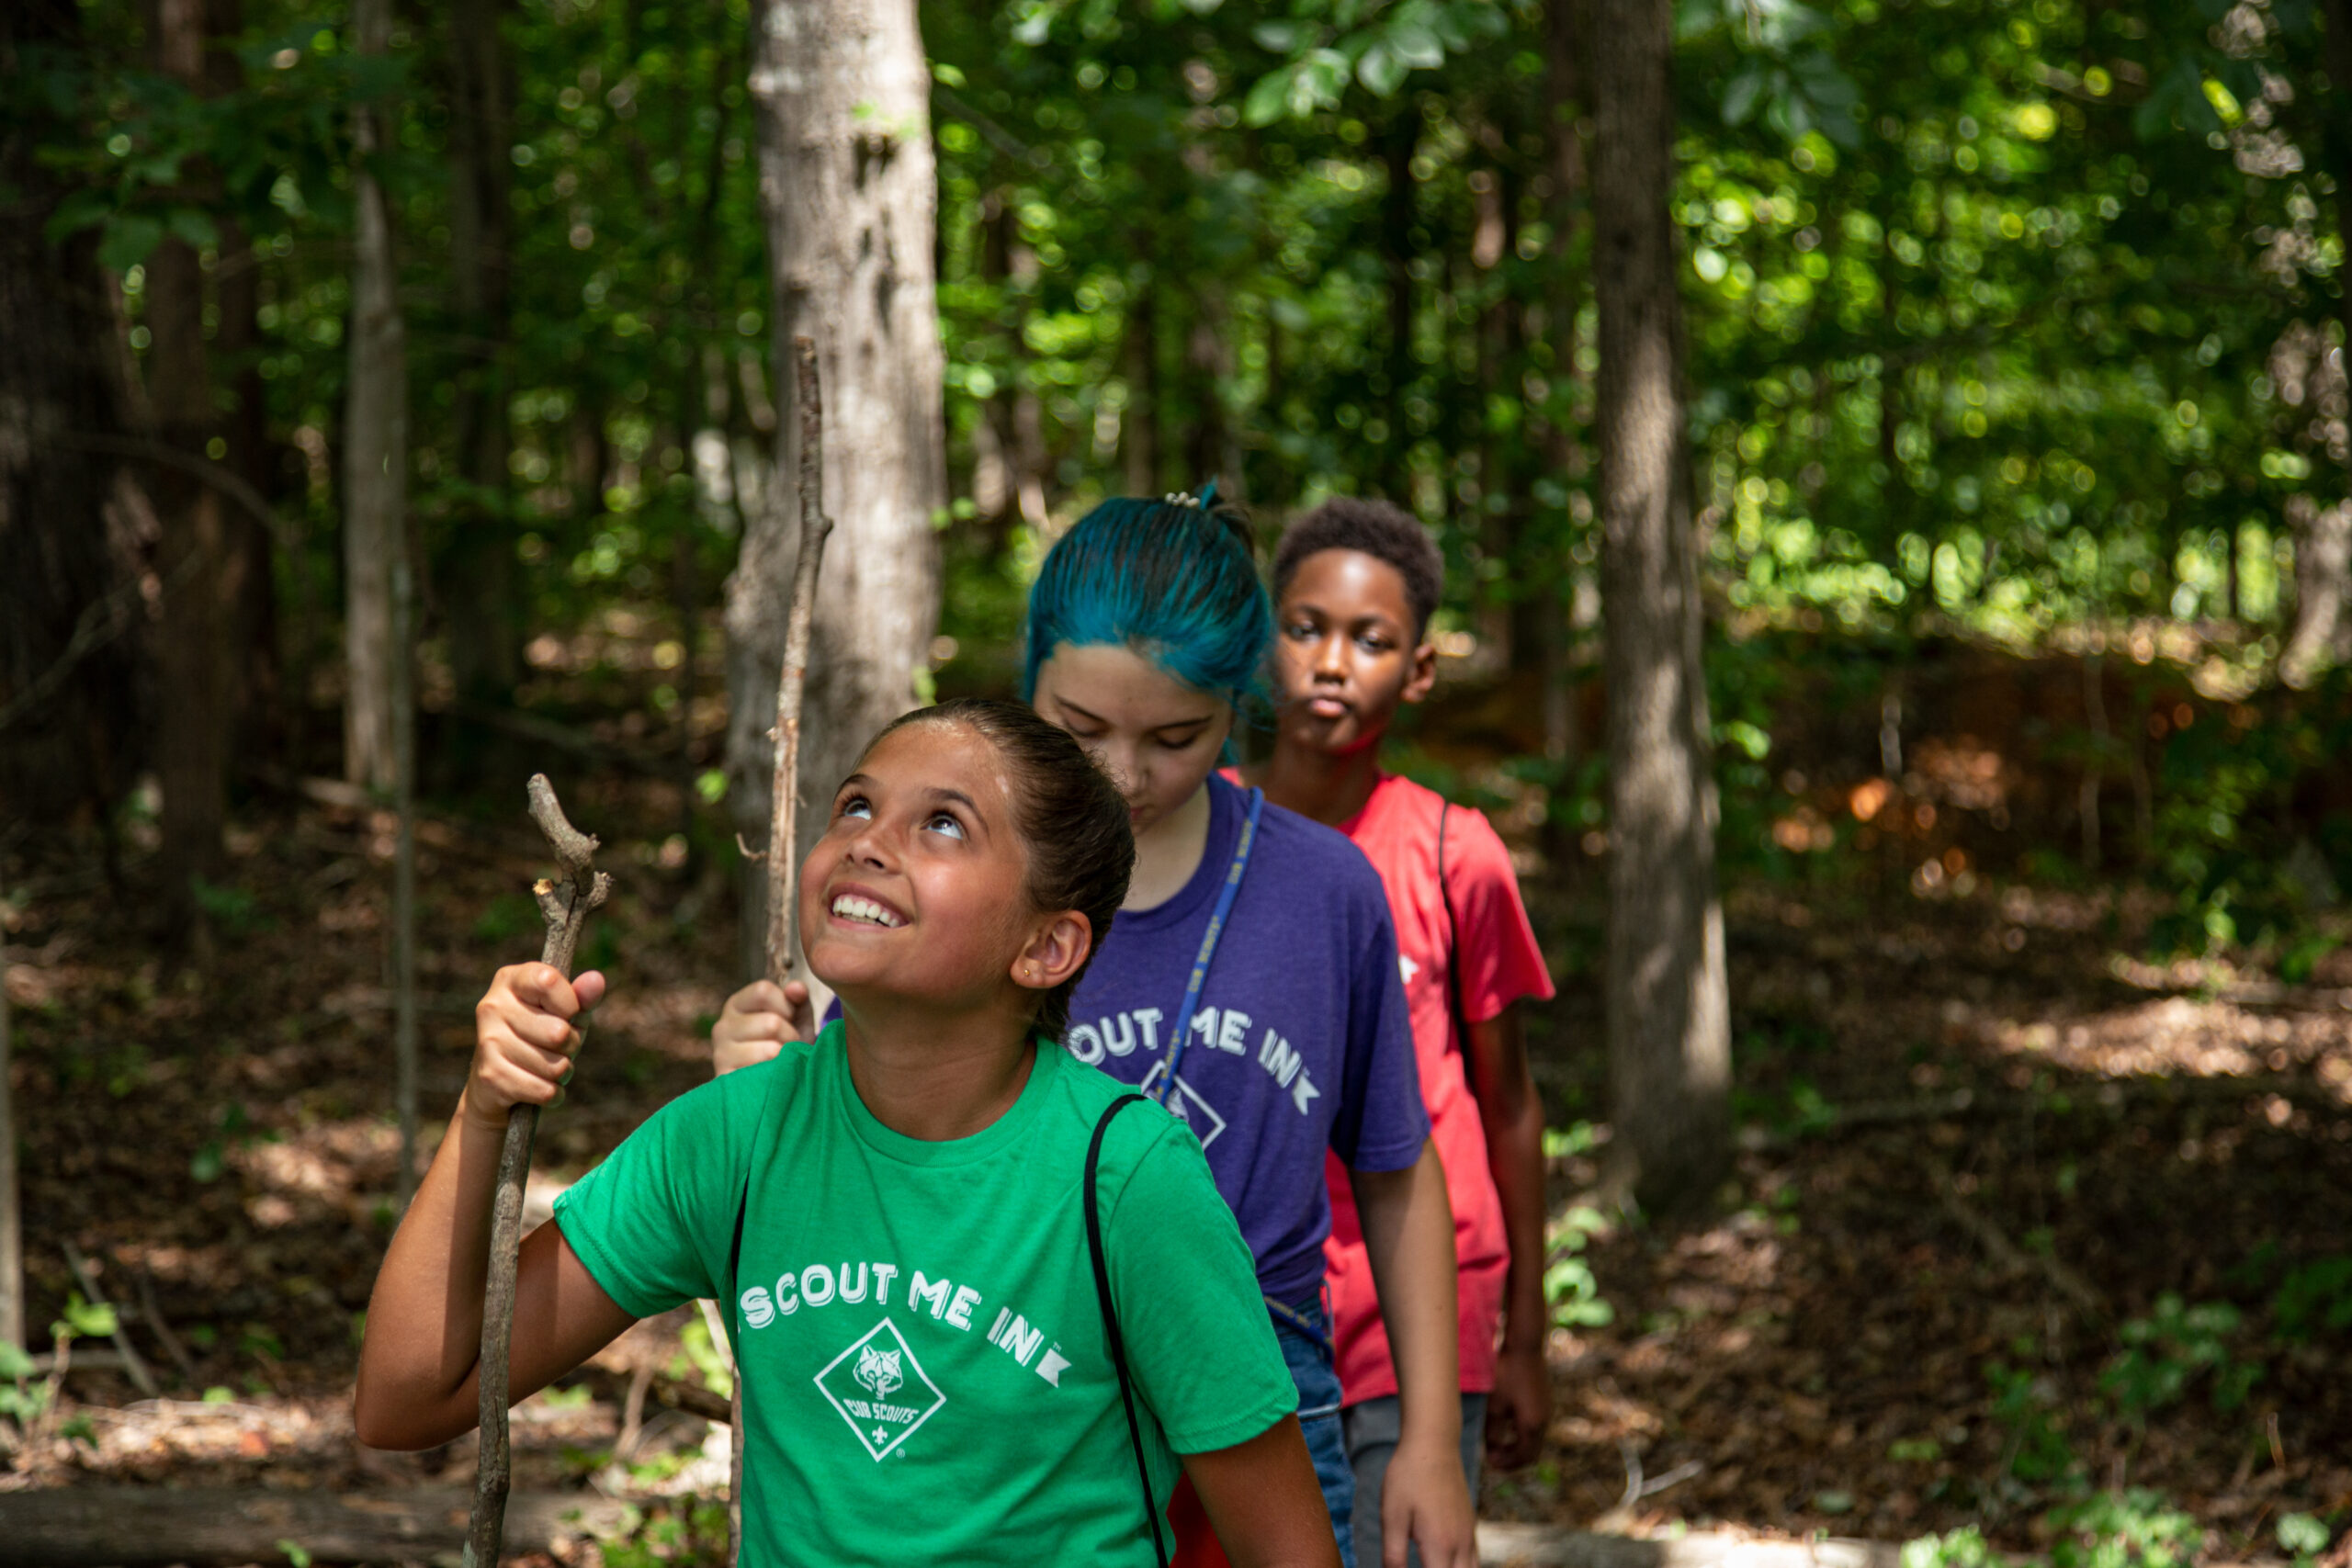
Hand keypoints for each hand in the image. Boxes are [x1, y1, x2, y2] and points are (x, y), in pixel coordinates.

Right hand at [467, 964, 605, 1127]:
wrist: (496, 1085)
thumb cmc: (540, 1038)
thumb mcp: (566, 1015)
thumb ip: (583, 998)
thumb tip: (596, 979)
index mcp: (510, 980)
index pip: (549, 981)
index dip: (570, 1004)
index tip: (567, 1014)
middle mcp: (492, 1006)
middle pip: (558, 1032)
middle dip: (570, 1046)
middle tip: (557, 1047)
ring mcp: (488, 1041)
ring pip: (555, 1066)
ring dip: (561, 1072)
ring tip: (546, 1067)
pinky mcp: (490, 1076)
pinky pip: (544, 1090)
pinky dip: (552, 1094)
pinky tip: (539, 1087)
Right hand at [712, 978, 812, 1074]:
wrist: (774, 1082)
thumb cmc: (785, 1041)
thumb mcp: (796, 1016)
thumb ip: (798, 998)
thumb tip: (797, 988)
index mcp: (737, 1004)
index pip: (763, 990)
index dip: (786, 1005)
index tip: (790, 1018)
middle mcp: (722, 1026)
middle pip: (771, 1023)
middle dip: (791, 1036)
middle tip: (789, 1045)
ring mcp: (721, 1054)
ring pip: (770, 1050)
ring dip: (786, 1057)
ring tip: (782, 1060)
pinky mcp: (726, 1080)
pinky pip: (763, 1074)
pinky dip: (777, 1075)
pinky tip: (773, 1075)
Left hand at [1378, 1430, 1476, 1567]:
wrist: (1434, 1443)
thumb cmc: (1408, 1478)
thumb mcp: (1391, 1517)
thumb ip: (1392, 1555)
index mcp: (1440, 1546)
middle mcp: (1460, 1545)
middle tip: (1424, 1566)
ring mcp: (1469, 1535)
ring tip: (1433, 1564)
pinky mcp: (1470, 1525)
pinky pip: (1474, 1560)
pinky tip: (1446, 1562)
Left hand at [1484, 1342, 1550, 1469]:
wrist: (1524, 1346)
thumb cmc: (1505, 1375)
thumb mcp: (1494, 1406)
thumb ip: (1493, 1432)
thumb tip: (1492, 1452)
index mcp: (1532, 1425)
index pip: (1523, 1457)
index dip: (1506, 1463)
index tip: (1489, 1462)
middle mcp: (1544, 1420)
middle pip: (1531, 1453)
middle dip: (1513, 1459)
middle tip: (1493, 1459)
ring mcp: (1546, 1410)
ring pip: (1534, 1440)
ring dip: (1517, 1447)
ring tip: (1497, 1445)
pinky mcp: (1544, 1401)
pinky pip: (1535, 1427)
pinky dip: (1522, 1435)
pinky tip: (1506, 1427)